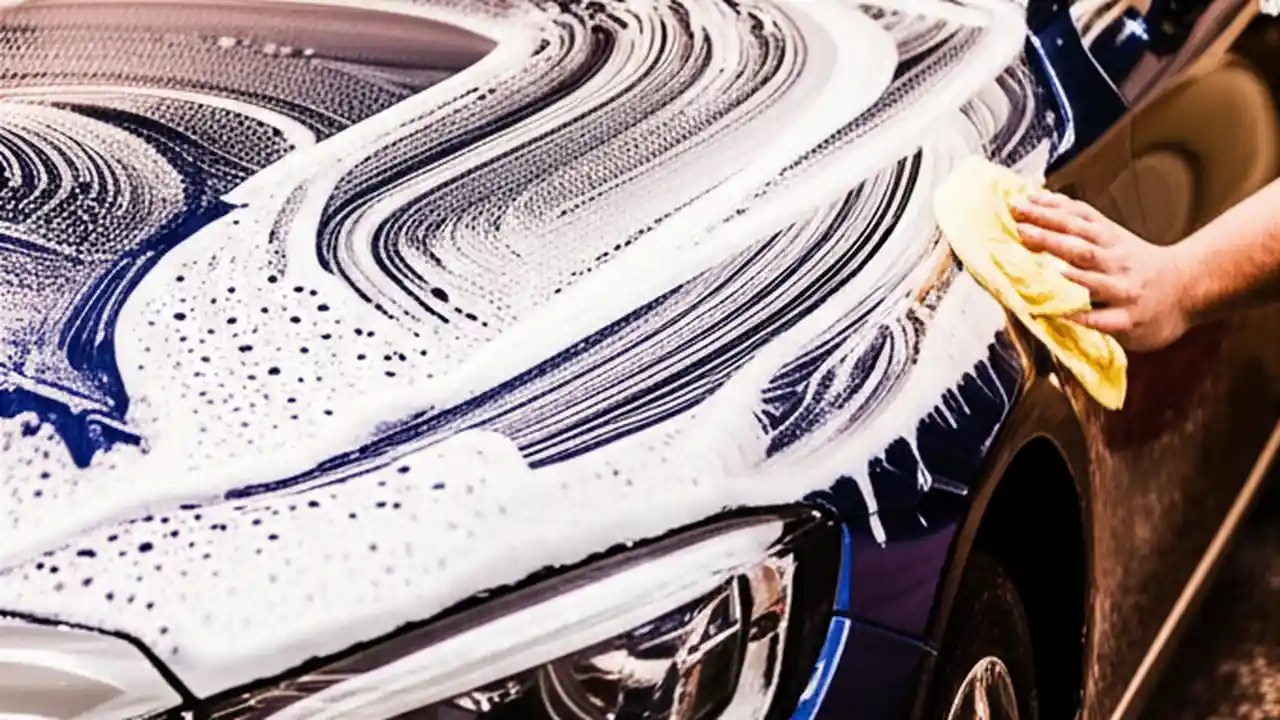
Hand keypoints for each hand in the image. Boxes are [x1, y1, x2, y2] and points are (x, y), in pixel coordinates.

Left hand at [1009, 191, 1193, 351]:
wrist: (1187, 287)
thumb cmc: (1138, 263)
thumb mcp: (1113, 237)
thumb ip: (1080, 226)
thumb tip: (1040, 206)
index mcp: (1109, 238)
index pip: (1078, 218)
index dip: (1050, 210)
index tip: (1022, 203)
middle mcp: (1115, 260)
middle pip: (1080, 245)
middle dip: (1050, 237)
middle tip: (1020, 228)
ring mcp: (1122, 289)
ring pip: (1095, 280)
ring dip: (1072, 275)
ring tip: (1051, 268)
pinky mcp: (1128, 318)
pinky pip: (1104, 319)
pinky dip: (1084, 317)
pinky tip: (1065, 315)